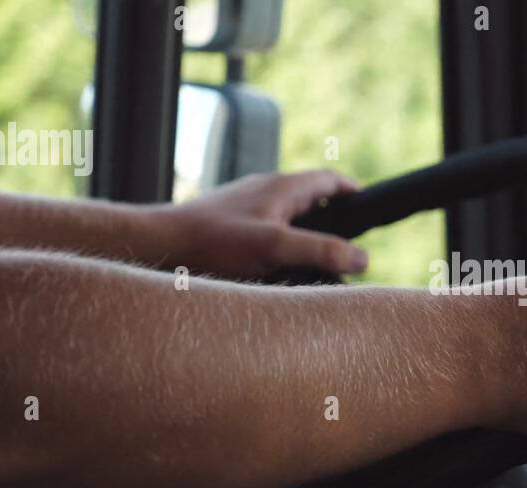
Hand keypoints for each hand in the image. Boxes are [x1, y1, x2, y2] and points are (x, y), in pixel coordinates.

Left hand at [153, 170, 367, 278]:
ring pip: (287, 213)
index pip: (329, 180)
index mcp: (281, 187)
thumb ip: (321, 251)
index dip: (352, 193)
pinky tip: (275, 267)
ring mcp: (245, 205)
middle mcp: (264, 190)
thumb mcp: (274, 248)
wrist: (157, 244)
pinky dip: (281, 241)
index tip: (369, 209)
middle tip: (346, 243)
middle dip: (333, 218)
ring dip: (305, 232)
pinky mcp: (228, 222)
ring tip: (315, 260)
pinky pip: (266, 226)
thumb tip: (362, 258)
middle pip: (311, 197)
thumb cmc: (214, 243)